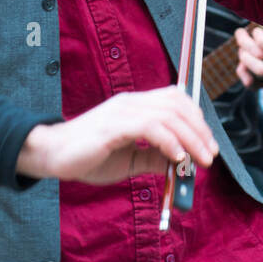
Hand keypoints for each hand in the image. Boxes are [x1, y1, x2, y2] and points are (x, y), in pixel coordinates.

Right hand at [16, 85, 218, 184]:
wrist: (51, 155)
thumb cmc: (87, 156)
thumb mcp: (129, 159)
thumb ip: (154, 157)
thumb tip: (180, 162)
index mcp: (134, 106)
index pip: (175, 99)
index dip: (196, 118)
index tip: (207, 144)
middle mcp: (131, 102)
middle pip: (177, 104)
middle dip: (200, 130)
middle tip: (210, 155)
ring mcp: (122, 111)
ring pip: (169, 114)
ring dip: (191, 138)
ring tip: (200, 160)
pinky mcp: (114, 125)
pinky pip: (150, 127)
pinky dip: (170, 141)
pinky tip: (177, 158)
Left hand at [234, 25, 262, 88]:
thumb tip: (253, 17)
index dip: (262, 39)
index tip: (257, 31)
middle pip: (261, 56)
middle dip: (245, 42)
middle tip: (241, 33)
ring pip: (258, 70)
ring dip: (244, 56)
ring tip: (242, 48)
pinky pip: (251, 84)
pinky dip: (243, 72)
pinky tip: (242, 63)